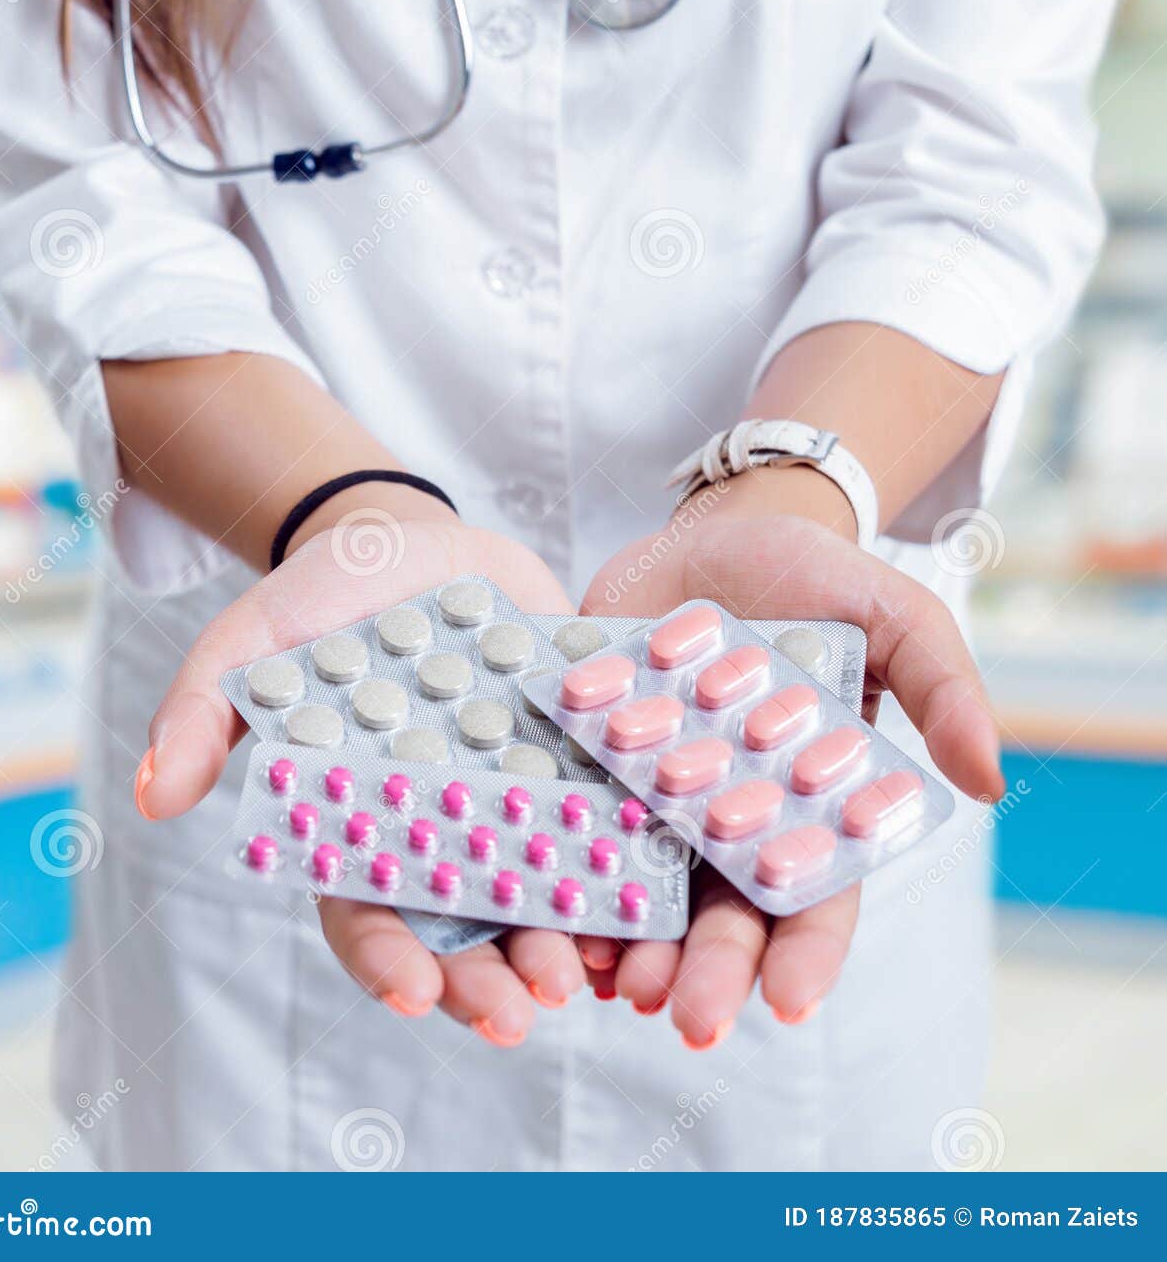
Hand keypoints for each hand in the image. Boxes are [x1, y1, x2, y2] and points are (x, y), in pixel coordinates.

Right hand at [136, 499, 587, 1044]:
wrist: (410, 543)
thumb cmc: (317, 603)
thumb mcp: (250, 644)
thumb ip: (202, 713)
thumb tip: (154, 796)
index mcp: (360, 825)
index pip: (368, 913)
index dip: (389, 959)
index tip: (415, 994)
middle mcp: (440, 829)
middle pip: (466, 923)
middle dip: (491, 975)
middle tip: (522, 1011)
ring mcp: (512, 797)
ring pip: (544, 890)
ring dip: (570, 938)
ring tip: (595, 969)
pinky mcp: (574, 756)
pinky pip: (608, 821)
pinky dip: (632, 863)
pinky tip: (657, 893)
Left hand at [576, 476, 1004, 1048]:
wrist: (716, 526)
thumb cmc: (819, 574)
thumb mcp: (896, 614)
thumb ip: (943, 689)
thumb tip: (990, 781)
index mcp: (812, 801)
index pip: (819, 893)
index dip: (808, 951)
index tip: (788, 1001)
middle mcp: (733, 811)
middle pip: (726, 908)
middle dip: (712, 969)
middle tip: (688, 1017)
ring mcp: (659, 789)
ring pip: (650, 886)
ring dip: (635, 942)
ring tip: (616, 981)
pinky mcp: (593, 754)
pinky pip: (581, 822)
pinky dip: (570, 869)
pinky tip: (553, 910)